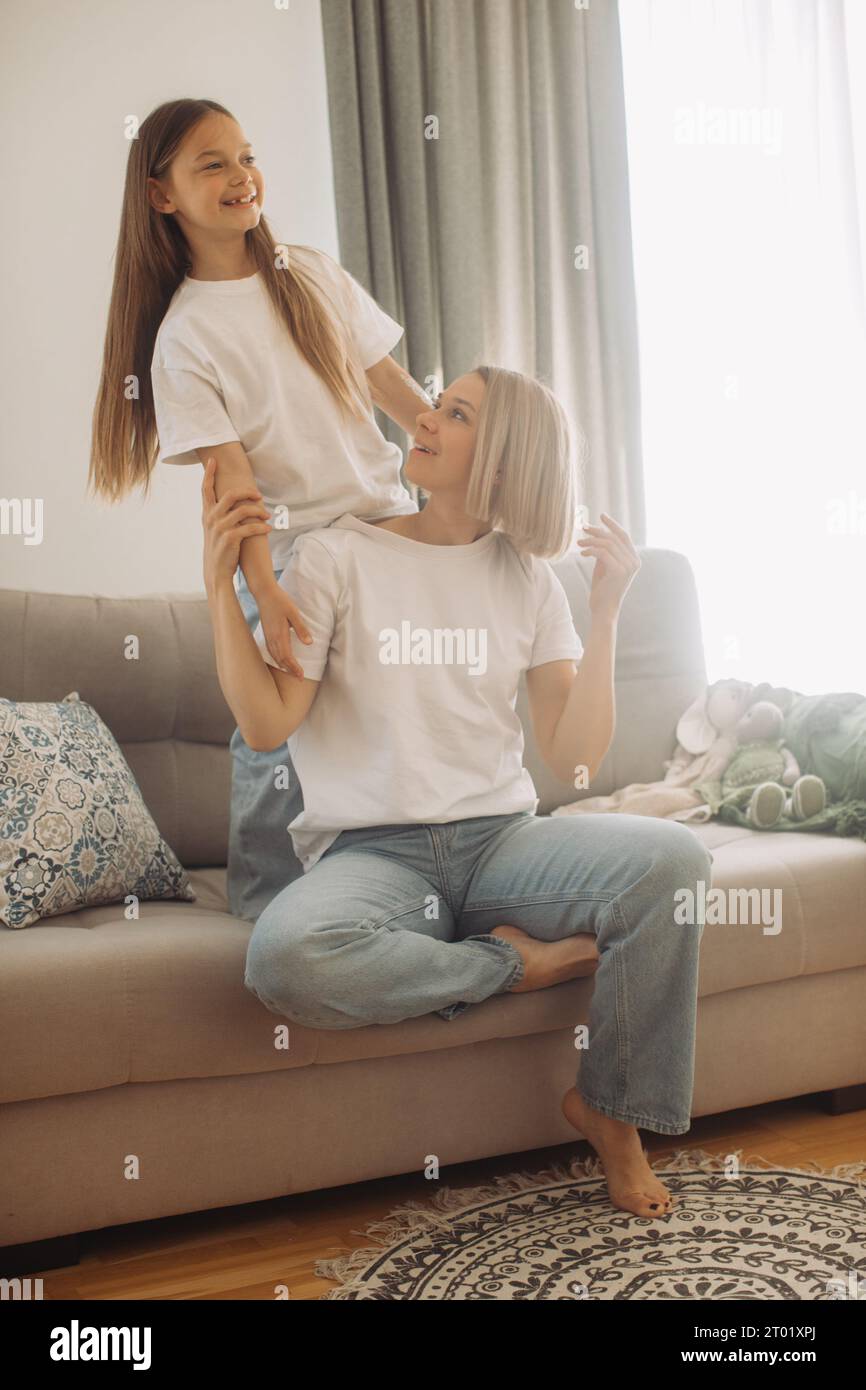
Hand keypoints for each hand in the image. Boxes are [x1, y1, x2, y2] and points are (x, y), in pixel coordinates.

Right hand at [201, 457, 271, 591]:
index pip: (205, 489)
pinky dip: (262, 527)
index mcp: (206, 514)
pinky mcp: (231, 539)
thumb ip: (218, 514)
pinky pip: (250, 527)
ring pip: (244, 510)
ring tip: (267, 515)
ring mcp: (220, 528)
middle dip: (248, 492)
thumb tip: (230, 501)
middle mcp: (211, 518)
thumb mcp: (214, 529)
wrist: (216, 573)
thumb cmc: (219, 549)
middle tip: (259, 495)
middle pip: (231, 494)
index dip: (209, 473)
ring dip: (259, 511)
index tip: (214, 460)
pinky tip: (268, 529)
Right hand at [256, 585, 312, 679]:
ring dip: (283, 666)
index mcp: (279, 635)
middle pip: (280, 660)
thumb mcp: (294, 613)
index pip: (287, 657)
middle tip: (299, 678)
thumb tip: (309, 643)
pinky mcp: (266, 633)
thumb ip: (301, 629)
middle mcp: (272, 638)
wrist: (264, 593)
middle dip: (290, 670)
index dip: (294, 668)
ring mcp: (267, 636)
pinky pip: (271, 651)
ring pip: (275, 657)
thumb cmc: (280, 601)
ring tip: (292, 672)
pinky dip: (277, 659)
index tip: (301, 676)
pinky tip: (280, 660)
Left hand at [577, 512, 640, 621]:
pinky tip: (582, 553)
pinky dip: (591, 549)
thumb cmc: (602, 589)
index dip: (612, 524)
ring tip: (579, 543)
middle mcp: (634, 562)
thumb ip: (605, 551)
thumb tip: (597, 535)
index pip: (624, 536)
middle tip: (583, 527)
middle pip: (615, 537)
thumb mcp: (605, 566)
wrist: (603, 610)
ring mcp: (628, 566)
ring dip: (591, 540)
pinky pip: (602, 552)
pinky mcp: (619, 571)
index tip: (601, 516)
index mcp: (634, 560)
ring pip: (607, 543)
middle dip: (598, 530)